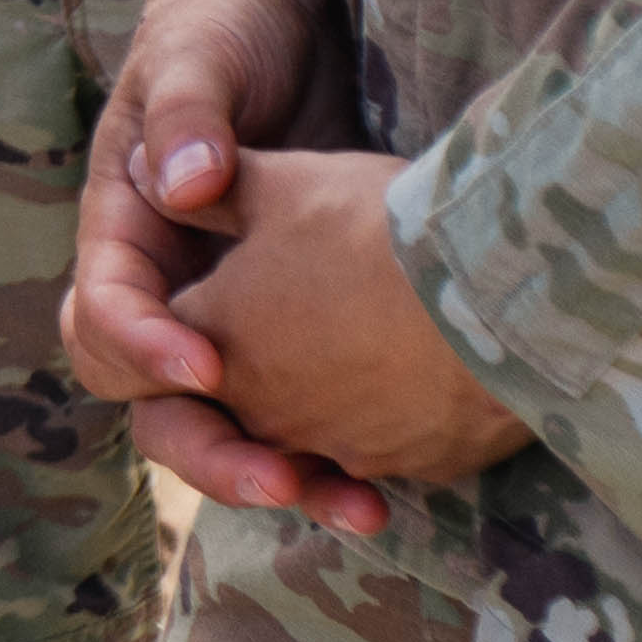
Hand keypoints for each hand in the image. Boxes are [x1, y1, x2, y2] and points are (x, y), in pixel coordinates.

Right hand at [66, 0, 392, 536]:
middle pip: (157, 401)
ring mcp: (230, 317)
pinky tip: (391, 484)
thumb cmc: (223, 31)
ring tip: (353, 505)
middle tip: (279, 477)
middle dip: (213, 449)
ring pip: (231, 425)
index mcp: (122, 234)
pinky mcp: (296, 330)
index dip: (144, 348)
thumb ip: (187, 113)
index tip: (206, 369)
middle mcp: (167, 290)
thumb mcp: (198, 58)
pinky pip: (298, 412)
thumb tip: (180, 184)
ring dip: (281, 473)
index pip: (104, 314)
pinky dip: (334, 455)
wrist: (286, 20)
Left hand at [169, 149, 532, 487]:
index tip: (233, 277)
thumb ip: (212, 191)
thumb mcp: (282, 185)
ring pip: (305, 430)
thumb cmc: (374, 228)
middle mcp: (259, 407)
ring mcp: (332, 445)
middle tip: (306, 316)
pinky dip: (386, 423)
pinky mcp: (403, 465)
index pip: (166, 336)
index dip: (182, 310)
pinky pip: (378, 452)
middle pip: (232, 394)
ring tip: (370, 346)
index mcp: (215, 336)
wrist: (491, 298)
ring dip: (323, 398)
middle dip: (256, 358)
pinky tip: (419, 379)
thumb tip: (150, 175)